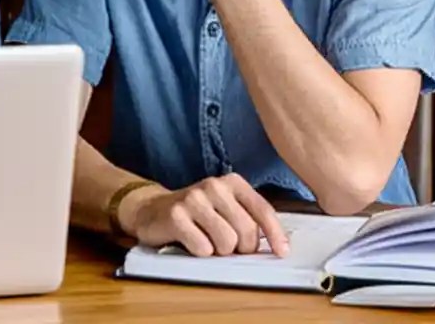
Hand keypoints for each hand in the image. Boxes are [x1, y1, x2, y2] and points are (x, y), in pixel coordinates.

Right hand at [122, 173, 289, 257]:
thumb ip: (249, 218)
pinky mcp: (176, 216)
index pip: (263, 210)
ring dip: (220, 251)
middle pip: (246, 230)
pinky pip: (203, 248)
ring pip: (226, 242)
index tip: (282, 252)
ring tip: (208, 242)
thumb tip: (278, 245)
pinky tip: (191, 241)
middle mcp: (213, 186)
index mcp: (232, 182)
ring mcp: (193, 199)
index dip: (276, 234)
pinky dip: (200, 252)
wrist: (151, 210)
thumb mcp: (226, 207)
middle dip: (242, 248)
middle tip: (229, 247)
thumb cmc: (197, 214)